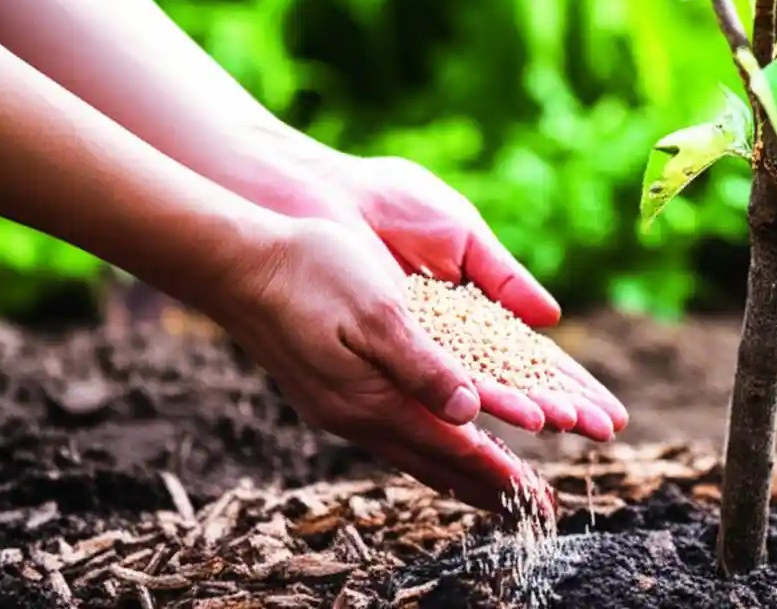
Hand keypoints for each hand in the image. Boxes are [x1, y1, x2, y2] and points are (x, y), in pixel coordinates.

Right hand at [207, 218, 552, 513]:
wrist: (238, 265)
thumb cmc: (312, 274)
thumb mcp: (378, 312)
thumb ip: (423, 366)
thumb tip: (469, 411)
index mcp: (374, 401)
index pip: (454, 451)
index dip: (501, 475)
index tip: (539, 499)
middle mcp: (358, 418)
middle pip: (439, 467)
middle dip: (490, 488)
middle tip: (535, 510)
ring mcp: (343, 410)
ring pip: (416, 455)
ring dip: (463, 474)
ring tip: (498, 491)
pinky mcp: (333, 395)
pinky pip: (396, 436)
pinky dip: (431, 450)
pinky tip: (438, 445)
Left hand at [315, 155, 628, 440]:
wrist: (326, 196)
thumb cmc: (389, 203)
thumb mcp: (461, 237)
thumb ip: (504, 279)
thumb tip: (552, 319)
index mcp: (476, 309)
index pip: (534, 358)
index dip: (572, 382)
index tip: (609, 409)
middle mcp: (452, 341)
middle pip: (520, 382)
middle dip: (565, 405)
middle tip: (608, 431)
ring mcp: (423, 348)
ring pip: (488, 389)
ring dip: (533, 406)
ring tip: (574, 426)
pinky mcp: (392, 348)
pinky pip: (445, 378)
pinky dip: (483, 395)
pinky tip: (518, 412)